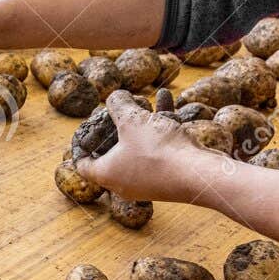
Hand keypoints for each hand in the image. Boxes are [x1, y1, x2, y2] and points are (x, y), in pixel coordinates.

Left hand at [75, 92, 217, 202]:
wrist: (198, 174)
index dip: (80, 145)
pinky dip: (160, 126)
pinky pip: (158, 148)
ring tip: (144, 100)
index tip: (84, 130)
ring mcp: (147, 181)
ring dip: (141, 122)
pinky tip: (166, 99)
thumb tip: (115, 97)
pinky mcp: (167, 176)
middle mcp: (123, 182)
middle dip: (115, 127)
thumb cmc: (157, 150)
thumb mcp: (132, 119)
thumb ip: (118, 104)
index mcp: (106, 174)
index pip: (82, 163)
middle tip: (118, 110)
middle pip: (112, 152)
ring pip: (138, 147)